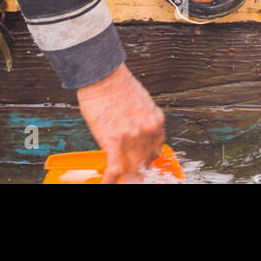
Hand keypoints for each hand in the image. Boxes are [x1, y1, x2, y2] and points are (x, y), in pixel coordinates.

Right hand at [76, 63, 165, 183]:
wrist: (103, 76)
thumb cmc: (118, 85)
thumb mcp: (142, 102)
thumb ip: (143, 120)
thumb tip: (138, 134)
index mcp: (155, 122)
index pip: (157, 149)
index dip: (148, 158)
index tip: (143, 162)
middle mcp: (147, 132)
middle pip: (147, 163)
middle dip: (140, 171)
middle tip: (134, 176)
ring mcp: (132, 138)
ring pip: (134, 170)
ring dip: (129, 178)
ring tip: (125, 182)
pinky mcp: (114, 142)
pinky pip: (115, 169)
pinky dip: (111, 180)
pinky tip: (106, 184)